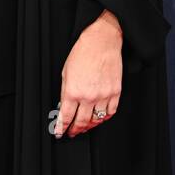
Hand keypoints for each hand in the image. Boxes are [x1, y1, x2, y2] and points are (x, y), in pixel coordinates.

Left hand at [54, 10, 121, 137]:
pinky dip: (104, 118)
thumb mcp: (66, 73)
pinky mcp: (115, 92)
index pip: (66, 117)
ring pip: (97, 120)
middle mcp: (88, 96)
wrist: (101, 42)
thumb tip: (64, 107)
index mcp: (73, 92)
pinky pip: (111, 112)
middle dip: (75, 130)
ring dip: (89, 126)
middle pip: (81, 122)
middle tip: (72, 133)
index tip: (59, 132)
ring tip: (85, 127)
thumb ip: (66, 92)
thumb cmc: (82, 54)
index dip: (62, 127)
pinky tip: (99, 118)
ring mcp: (103, 95)